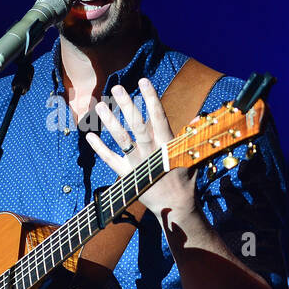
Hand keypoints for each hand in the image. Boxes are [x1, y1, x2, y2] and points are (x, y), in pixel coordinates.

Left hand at [84, 78, 196, 218]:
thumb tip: (199, 118)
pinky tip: (89, 135)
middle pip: (137, 125)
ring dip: (109, 122)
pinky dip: (99, 148)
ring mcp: (136, 163)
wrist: (174, 207)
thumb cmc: (185, 179)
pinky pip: (110, 159)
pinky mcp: (126, 174)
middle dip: (127, 106)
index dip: (151, 99)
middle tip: (116, 88)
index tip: (144, 81)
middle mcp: (150, 152)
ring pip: (121, 139)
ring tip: (100, 105)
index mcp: (167, 146)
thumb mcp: (193, 157)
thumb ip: (192, 137)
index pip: (159, 117)